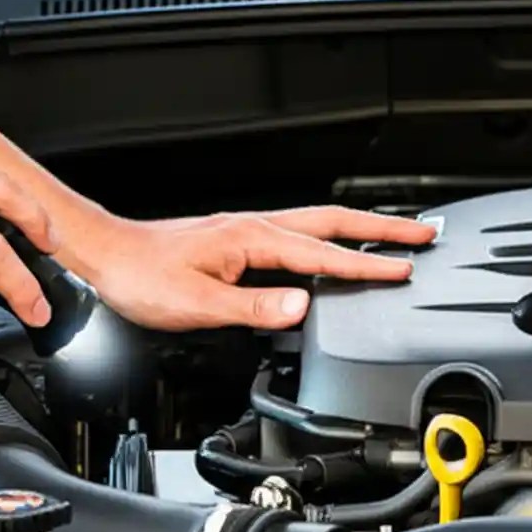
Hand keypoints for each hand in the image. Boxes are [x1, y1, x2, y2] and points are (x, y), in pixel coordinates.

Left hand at [79, 207, 436, 330]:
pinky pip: (296, 235)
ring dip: (358, 230)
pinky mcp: (236, 242)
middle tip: (424, 233)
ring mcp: (246, 231)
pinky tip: (331, 251)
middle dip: (382, 229)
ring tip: (393, 236)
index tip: (404, 270)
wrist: (107, 256)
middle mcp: (253, 227)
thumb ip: (253, 307)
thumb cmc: (142, 277)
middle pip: (332, 224)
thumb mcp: (197, 302)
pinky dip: (327, 239)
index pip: (323, 253)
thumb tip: (301, 307)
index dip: (366, 265)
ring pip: (316, 225)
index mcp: (251, 238)